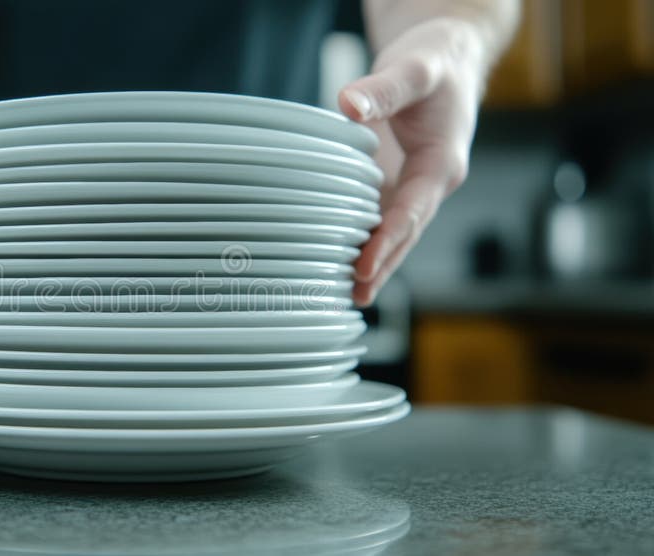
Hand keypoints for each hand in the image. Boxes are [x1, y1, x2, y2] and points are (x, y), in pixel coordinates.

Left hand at [339, 18, 485, 305]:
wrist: (448, 57)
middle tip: (356, 295)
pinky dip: (367, 239)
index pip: (412, 210)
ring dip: (376, 263)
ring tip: (351, 296)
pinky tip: (344, 261)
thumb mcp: (414, 69)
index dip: (388, 239)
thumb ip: (383, 88)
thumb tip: (348, 104)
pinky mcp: (399, 181)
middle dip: (384, 265)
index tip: (365, 266)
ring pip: (395, 231)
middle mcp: (431, 183)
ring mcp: (416, 185)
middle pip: (407, 232)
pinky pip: (383, 216)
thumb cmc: (435, 63)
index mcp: (441, 164)